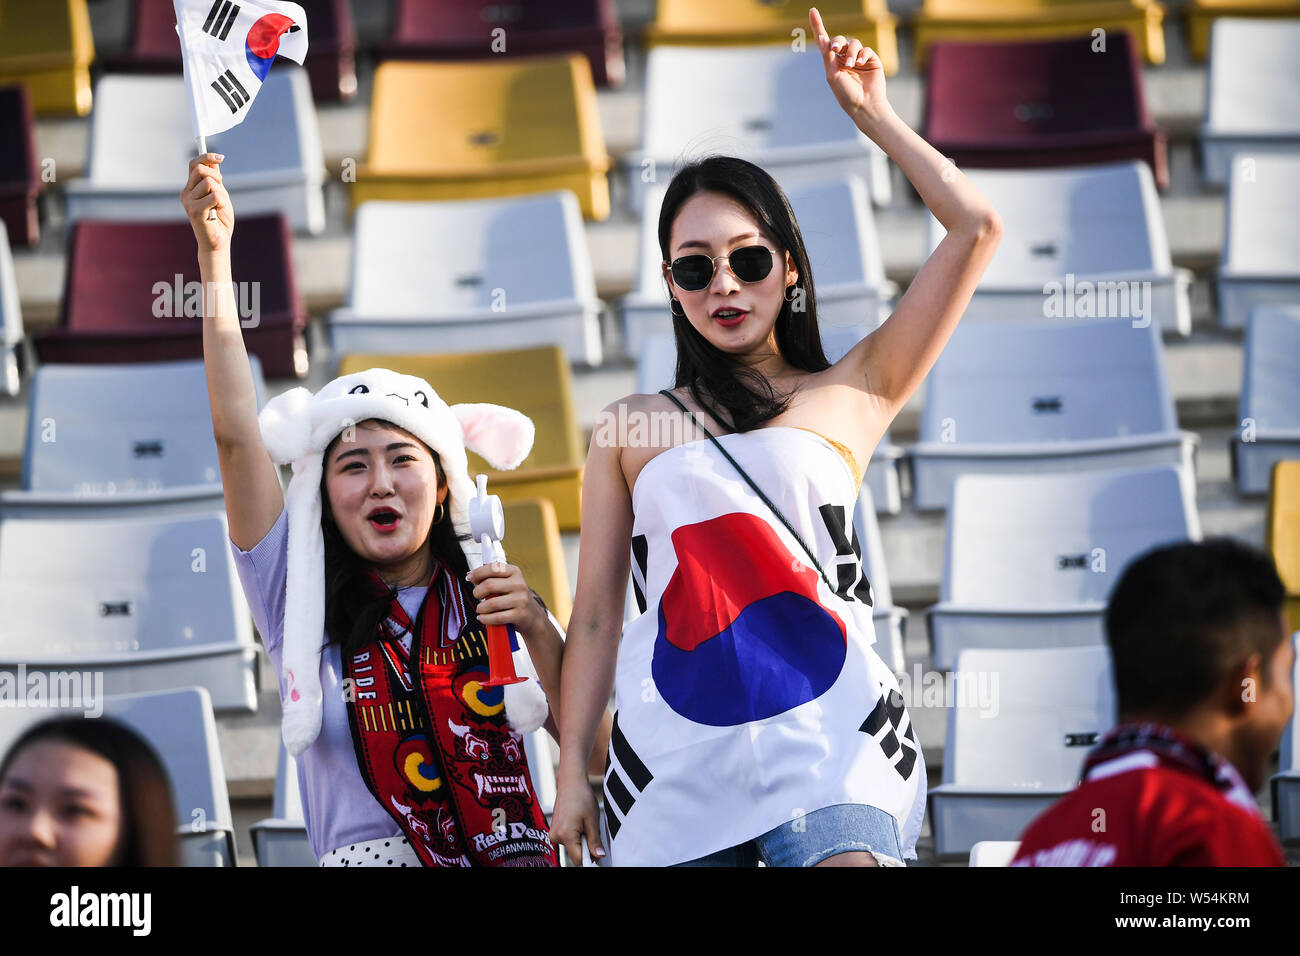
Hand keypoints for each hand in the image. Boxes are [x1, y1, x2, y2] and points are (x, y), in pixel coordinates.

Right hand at [180, 153, 233, 253]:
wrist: (218, 242)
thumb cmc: (219, 220)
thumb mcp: (220, 195)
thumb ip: (215, 180)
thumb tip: (214, 161)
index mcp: (190, 188)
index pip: (194, 165)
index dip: (206, 157)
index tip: (221, 158)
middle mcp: (186, 193)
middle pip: (200, 170)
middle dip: (217, 176)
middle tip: (221, 190)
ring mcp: (189, 202)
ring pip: (209, 183)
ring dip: (221, 194)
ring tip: (218, 207)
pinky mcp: (195, 211)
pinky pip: (215, 196)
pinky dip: (222, 203)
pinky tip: (218, 213)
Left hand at [468, 561, 546, 635]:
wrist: (532, 615)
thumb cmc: (513, 597)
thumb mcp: (507, 583)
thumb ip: (491, 578)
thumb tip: (470, 576)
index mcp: (515, 572)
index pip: (493, 568)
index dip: (478, 572)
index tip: (470, 577)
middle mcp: (519, 584)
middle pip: (489, 585)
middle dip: (477, 592)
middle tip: (477, 596)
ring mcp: (521, 600)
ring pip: (491, 603)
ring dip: (481, 608)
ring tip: (480, 609)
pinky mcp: (520, 614)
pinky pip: (496, 617)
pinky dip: (485, 619)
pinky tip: (483, 618)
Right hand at [550, 771, 605, 865]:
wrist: (570, 782)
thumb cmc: (581, 797)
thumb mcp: (592, 820)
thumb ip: (594, 841)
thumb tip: (599, 856)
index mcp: (565, 834)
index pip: (579, 859)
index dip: (590, 859)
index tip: (599, 855)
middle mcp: (556, 836)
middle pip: (575, 853)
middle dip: (586, 847)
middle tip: (591, 829)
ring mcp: (554, 833)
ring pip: (572, 846)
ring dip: (581, 839)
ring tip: (584, 822)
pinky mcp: (554, 829)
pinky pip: (568, 839)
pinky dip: (575, 834)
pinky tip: (578, 821)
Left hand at [809, 7, 891, 127]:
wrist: (865, 106)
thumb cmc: (846, 95)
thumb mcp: (833, 75)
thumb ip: (828, 57)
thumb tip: (822, 38)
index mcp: (832, 63)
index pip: (824, 42)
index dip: (818, 25)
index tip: (812, 11)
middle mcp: (844, 59)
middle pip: (839, 40)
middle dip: (837, 42)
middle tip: (836, 50)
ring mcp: (858, 58)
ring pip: (853, 43)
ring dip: (851, 53)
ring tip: (853, 65)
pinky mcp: (871, 60)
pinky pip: (865, 49)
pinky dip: (863, 54)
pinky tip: (862, 63)